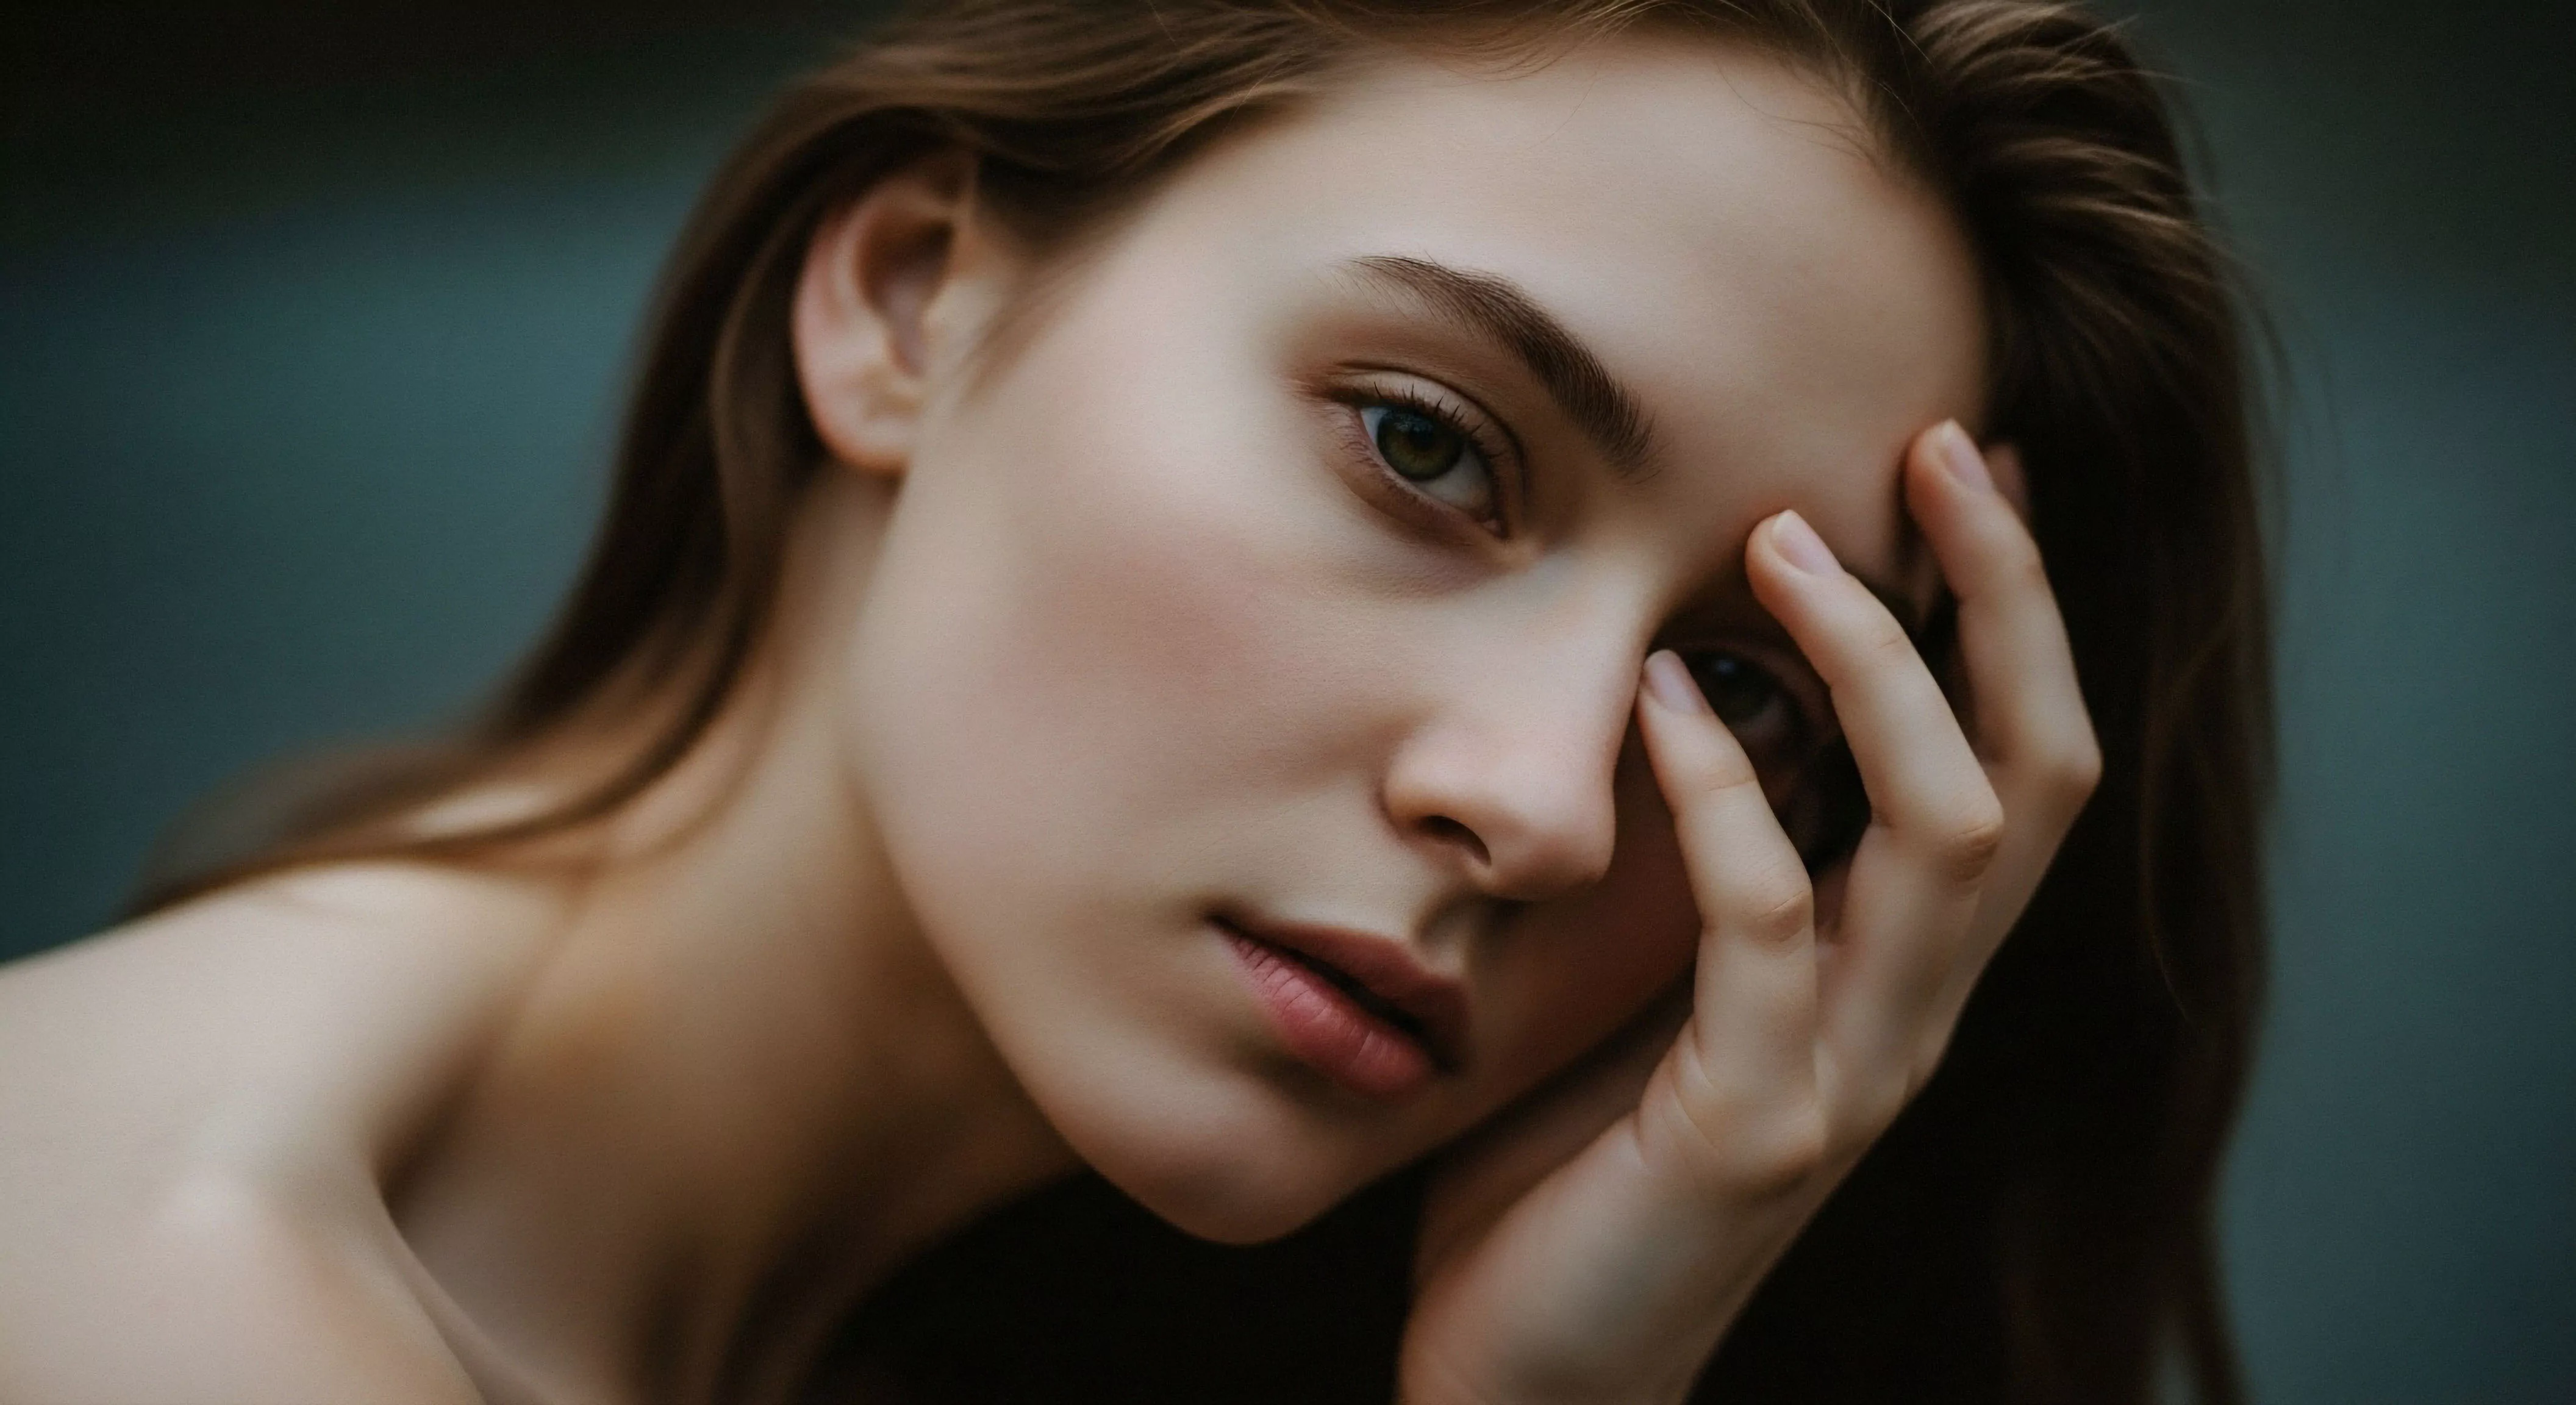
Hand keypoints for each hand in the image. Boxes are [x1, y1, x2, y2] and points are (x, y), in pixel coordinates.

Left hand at [1397, 424, 2101, 1404]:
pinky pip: (1773, 925)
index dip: (2016, 609)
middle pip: (2031, 772)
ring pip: (1944, 830)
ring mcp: (1852, 1072)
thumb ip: (1710, 868)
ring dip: (1878, 667)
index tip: (1967, 455)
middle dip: (2002, 596)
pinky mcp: (1756, 1126)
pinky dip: (1727, 794)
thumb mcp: (1662, 988)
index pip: (2015, 763)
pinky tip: (1663, 696)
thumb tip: (1686, 684)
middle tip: (1934, 443)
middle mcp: (1915, 1014)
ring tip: (1787, 539)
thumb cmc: (1577, 1168)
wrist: (1535, 1376)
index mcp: (1902, 971)